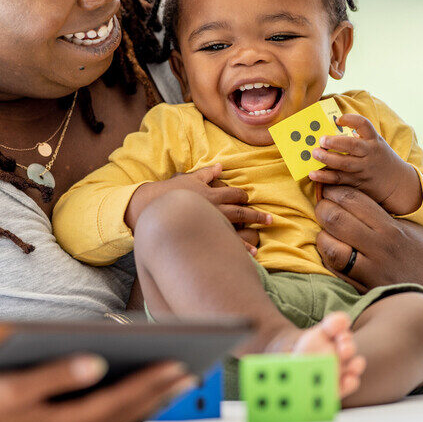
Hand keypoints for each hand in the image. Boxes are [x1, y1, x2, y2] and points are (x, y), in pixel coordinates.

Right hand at [126, 164, 271, 254]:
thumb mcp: (189, 179)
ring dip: (251, 233)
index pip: (234, 194)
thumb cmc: (170, 193)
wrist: (152, 207)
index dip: (243, 196)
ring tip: (260, 241)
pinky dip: (239, 248)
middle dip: (256, 215)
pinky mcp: (205, 235)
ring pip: (236, 228)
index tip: (248, 199)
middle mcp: (214, 208)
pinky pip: (225, 242)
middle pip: (241, 211)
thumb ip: (206, 173)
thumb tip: (220, 167)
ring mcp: (210, 222)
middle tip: (270, 220)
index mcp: (211, 193)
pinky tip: (250, 254)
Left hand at [308, 114, 422, 216]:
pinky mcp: (357, 183)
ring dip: (327, 159)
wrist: (397, 183)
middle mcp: (369, 154)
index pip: (364, 125)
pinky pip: (339, 179)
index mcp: (374, 140)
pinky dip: (325, 177)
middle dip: (336, 142)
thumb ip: (359, 138)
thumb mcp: (375, 145)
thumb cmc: (379, 159)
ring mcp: (363, 169)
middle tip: (321, 140)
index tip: (338, 120)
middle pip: (353, 146)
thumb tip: (331, 131)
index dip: (350, 120)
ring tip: (314, 153)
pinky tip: (313, 174)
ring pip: (345, 164)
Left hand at [313, 184, 422, 317]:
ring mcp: (371, 272)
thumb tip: (357, 203)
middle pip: (337, 220)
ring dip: (322, 236)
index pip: (354, 201)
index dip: (336, 191)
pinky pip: (336, 272)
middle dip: (323, 208)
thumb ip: (387, 219)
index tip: (329, 190)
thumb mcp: (415, 231)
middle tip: (322, 206)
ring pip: (331, 248)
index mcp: (393, 230)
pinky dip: (328, 259)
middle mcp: (380, 249)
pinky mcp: (364, 291)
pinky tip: (330, 251)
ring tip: (325, 231)